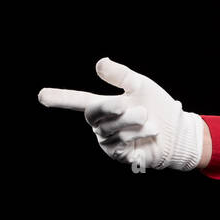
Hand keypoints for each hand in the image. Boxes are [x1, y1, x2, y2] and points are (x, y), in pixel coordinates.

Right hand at [38, 57, 205, 170]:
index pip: (77, 100)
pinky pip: (122, 147)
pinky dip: (139, 139)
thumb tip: (100, 63)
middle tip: (141, 110)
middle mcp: (101, 125)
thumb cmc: (157, 106)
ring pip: (111, 132)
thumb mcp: (140, 86)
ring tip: (150, 123)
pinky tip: (150, 135)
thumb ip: (120, 75)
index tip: (41, 95)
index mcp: (103, 106)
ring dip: (135, 126)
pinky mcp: (120, 156)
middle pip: (96, 116)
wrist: (178, 131)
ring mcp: (108, 142)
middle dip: (116, 111)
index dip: (60, 98)